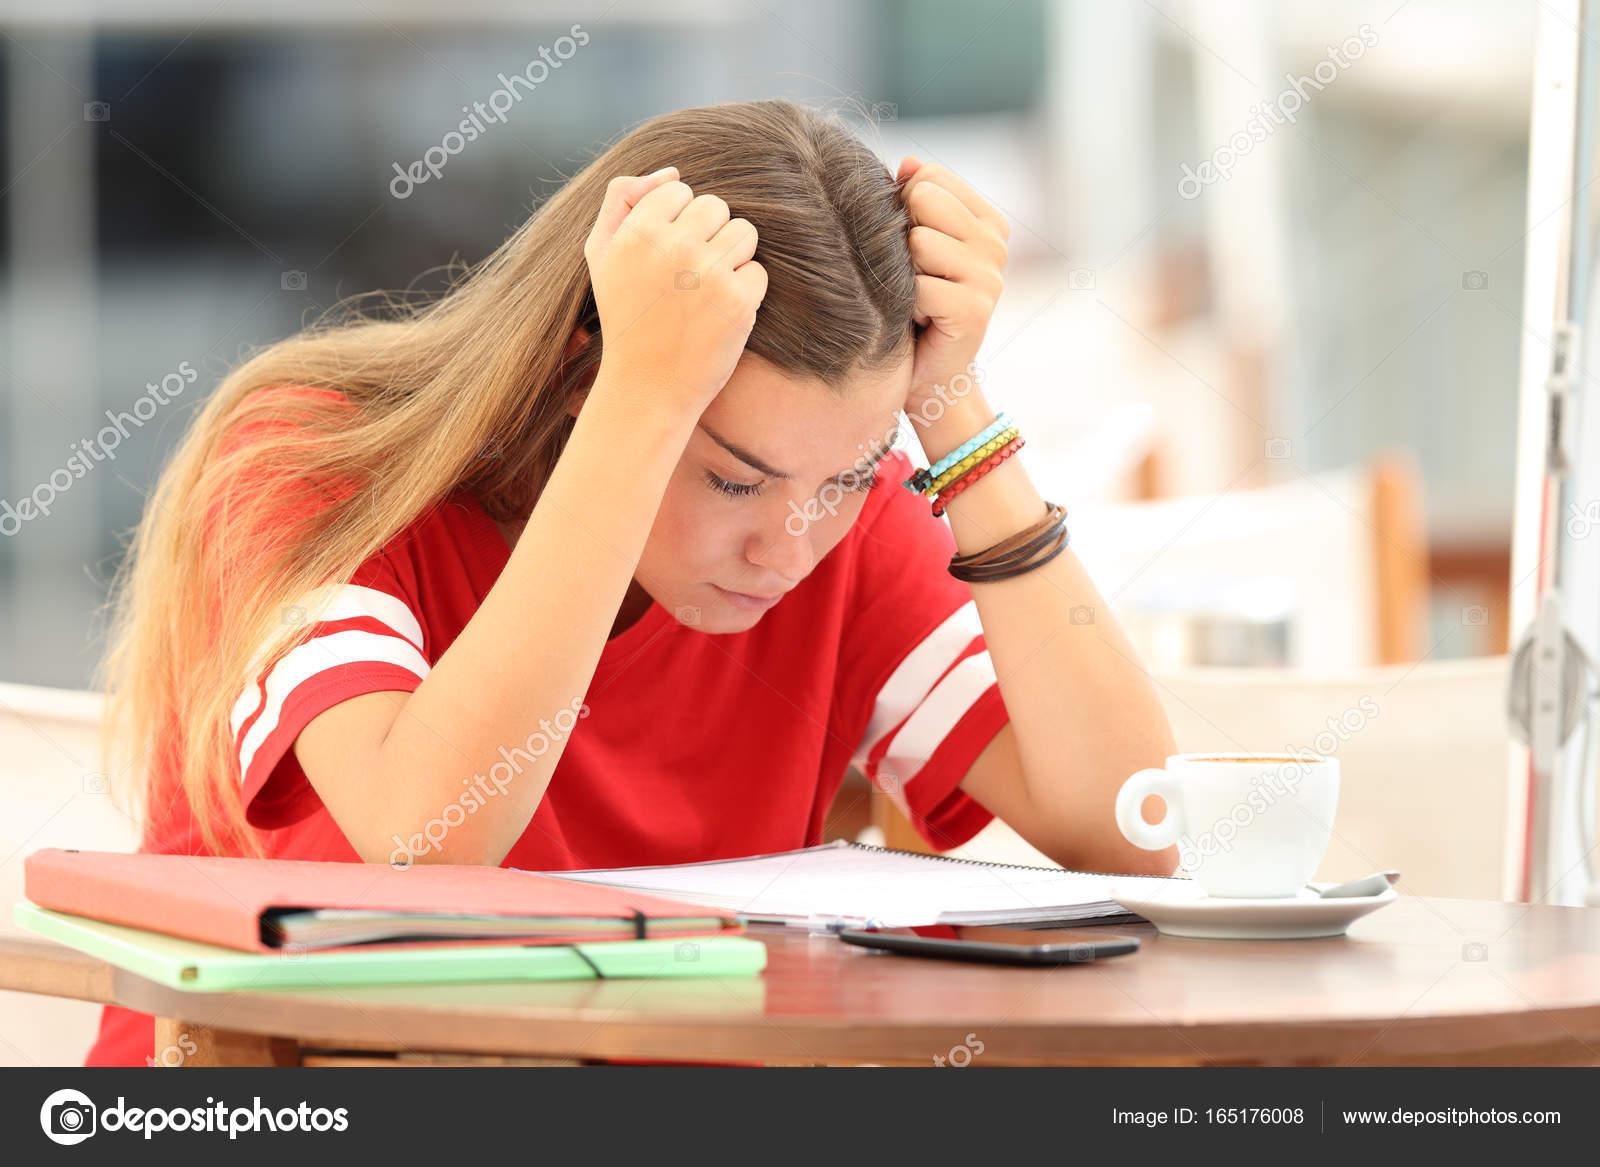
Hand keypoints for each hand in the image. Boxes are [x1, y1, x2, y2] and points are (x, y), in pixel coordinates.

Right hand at [584, 167, 767, 419]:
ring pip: (744, 232)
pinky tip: (718, 313)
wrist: (646, 385)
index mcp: (638, 230)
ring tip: (706, 289)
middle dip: (708, 235)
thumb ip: (622, 199)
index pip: (680, 189)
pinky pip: (757, 270)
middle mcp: (673, 246)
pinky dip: (745, 291)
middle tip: (688, 275)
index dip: (678, 222)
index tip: (665, 256)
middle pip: (716, 206)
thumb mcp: (602, 254)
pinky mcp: (738, 301)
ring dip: (732, 257)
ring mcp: (709, 273)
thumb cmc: (626, 315)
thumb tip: (671, 171)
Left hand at [896, 156, 1009, 412]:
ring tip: (916, 298)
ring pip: (919, 242)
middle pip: (924, 201)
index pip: (931, 177)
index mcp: (986, 221)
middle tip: (913, 275)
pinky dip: (907, 306)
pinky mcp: (976, 311)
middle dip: (903, 237)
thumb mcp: (912, 244)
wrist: (927, 374)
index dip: (906, 208)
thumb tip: (908, 162)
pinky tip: (920, 320)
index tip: (913, 248)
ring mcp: (990, 277)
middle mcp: (995, 244)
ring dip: (903, 275)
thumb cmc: (914, 305)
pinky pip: (919, 286)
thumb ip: (913, 200)